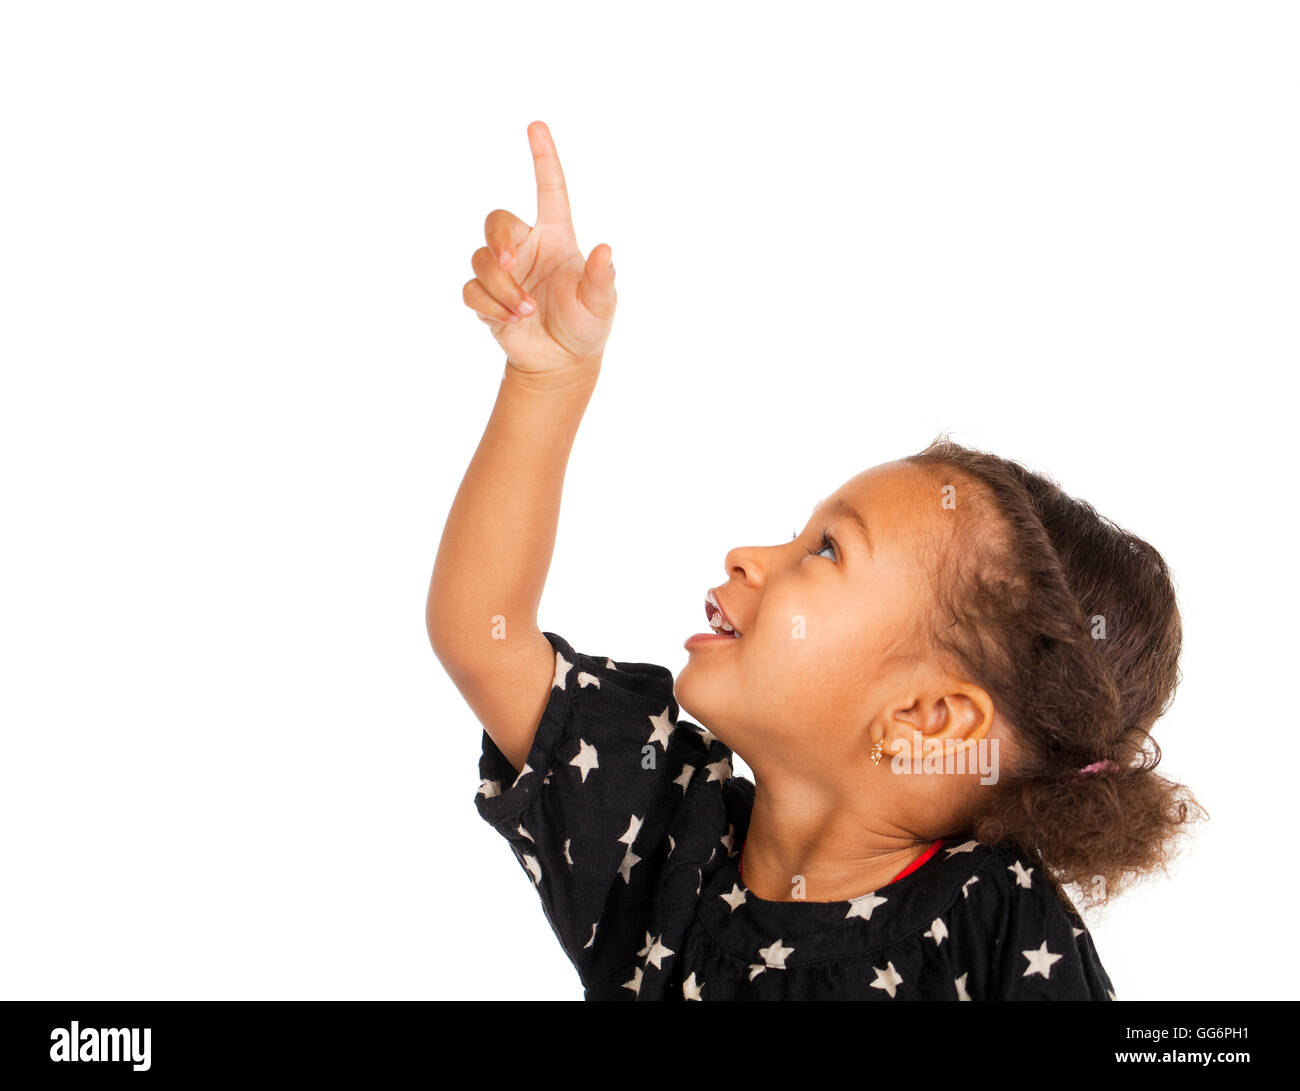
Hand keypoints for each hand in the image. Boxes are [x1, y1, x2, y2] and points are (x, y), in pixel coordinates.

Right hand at [462, 121, 616, 378]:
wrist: (561, 363)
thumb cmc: (585, 325)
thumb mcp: (600, 304)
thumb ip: (601, 279)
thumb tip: (606, 250)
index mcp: (555, 237)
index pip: (549, 190)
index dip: (544, 158)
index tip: (536, 126)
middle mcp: (526, 247)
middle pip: (496, 221)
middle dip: (499, 241)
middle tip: (512, 265)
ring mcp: (504, 272)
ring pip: (482, 260)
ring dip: (501, 287)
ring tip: (525, 311)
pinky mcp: (486, 298)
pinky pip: (471, 290)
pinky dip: (488, 305)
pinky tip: (508, 320)